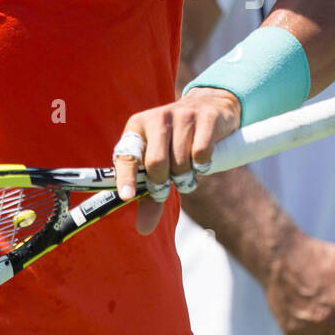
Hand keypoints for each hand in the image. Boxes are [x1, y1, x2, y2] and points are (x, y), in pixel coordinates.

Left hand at [113, 87, 241, 234]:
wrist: (209, 106)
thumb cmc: (176, 142)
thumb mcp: (159, 162)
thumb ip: (150, 195)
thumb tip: (144, 228)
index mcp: (137, 127)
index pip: (127, 155)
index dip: (125, 177)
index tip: (127, 196)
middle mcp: (158, 118)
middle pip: (156, 164)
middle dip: (163, 184)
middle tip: (169, 186)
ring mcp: (183, 116)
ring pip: (180, 162)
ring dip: (185, 178)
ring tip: (187, 174)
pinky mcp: (206, 118)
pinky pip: (201, 154)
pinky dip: (202, 167)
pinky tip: (202, 162)